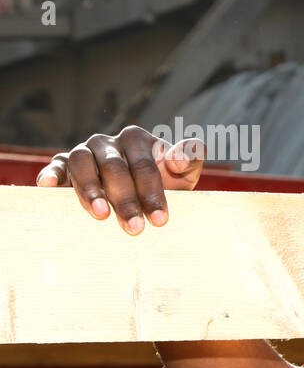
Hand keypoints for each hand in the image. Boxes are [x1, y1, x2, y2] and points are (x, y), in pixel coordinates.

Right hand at [36, 125, 205, 233]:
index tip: (160, 219)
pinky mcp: (64, 164)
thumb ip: (190, 160)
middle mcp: (107, 142)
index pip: (144, 165)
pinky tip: (49, 187)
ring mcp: (84, 152)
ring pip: (83, 164)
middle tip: (135, 228)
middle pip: (114, 168)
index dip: (153, 193)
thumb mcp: (183, 174)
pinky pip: (56, 165)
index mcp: (136, 139)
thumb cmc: (165, 184)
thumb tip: (178, 159)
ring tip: (101, 214)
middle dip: (126, 200)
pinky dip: (51, 173)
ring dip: (90, 190)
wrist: (140, 195)